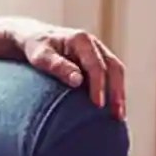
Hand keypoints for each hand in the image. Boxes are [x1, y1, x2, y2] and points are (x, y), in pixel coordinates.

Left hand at [2, 18, 126, 118]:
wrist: (35, 38)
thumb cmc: (36, 48)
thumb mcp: (41, 56)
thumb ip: (58, 66)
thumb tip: (78, 81)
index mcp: (81, 40)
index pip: (96, 64)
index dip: (99, 85)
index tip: (98, 104)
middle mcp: (94, 44)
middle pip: (114, 67)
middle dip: (117, 91)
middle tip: (117, 115)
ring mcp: (98, 52)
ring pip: (116, 72)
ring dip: (120, 93)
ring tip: (119, 116)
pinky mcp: (98, 61)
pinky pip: (112, 75)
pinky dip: (114, 91)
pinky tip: (112, 109)